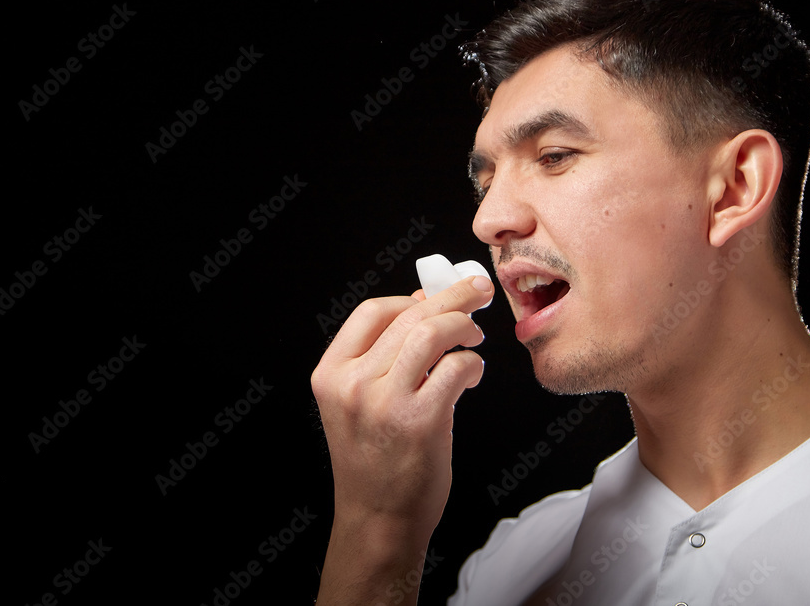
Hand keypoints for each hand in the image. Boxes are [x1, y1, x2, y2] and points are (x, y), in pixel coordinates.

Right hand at [312, 275, 492, 602]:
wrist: (379, 519)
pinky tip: (473, 373)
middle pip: (409, 316)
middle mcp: (353, 384)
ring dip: (463, 324)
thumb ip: (382, 358)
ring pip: (432, 332)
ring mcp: (385, 402)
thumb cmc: (375, 461)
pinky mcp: (421, 421)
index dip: (411, 297)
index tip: (436, 293)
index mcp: (332, 374)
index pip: (372, 312)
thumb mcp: (358, 403)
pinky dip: (472, 363)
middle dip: (451, 296)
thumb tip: (424, 304)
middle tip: (477, 290)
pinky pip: (456, 367)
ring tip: (474, 334)